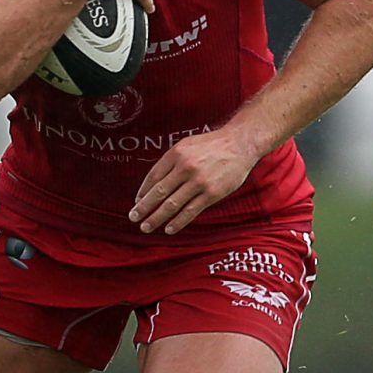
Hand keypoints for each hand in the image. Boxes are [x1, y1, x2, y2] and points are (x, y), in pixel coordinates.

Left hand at [131, 127, 263, 235]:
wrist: (240, 144)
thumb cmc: (211, 145)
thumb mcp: (187, 145)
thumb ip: (171, 161)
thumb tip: (154, 183)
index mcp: (176, 154)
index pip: (153, 177)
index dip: (143, 192)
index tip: (136, 203)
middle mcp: (185, 167)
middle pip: (159, 192)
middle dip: (143, 207)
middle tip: (133, 218)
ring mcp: (199, 181)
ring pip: (172, 204)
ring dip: (156, 218)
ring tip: (146, 227)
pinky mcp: (212, 193)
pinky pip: (190, 211)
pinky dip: (178, 222)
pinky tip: (168, 229)